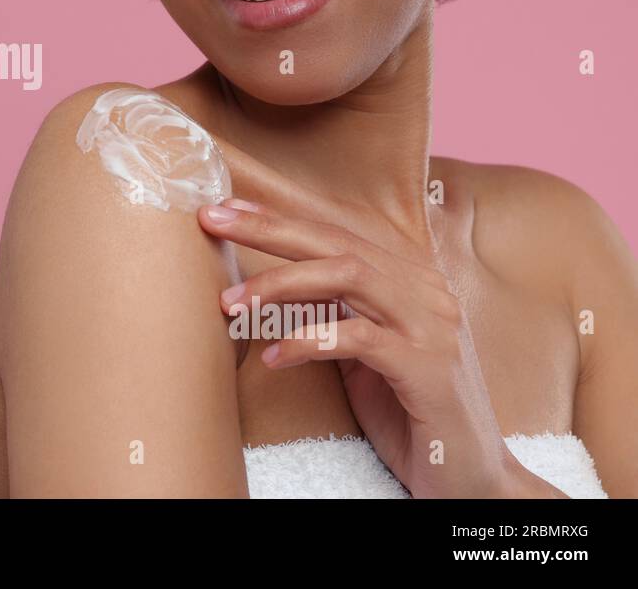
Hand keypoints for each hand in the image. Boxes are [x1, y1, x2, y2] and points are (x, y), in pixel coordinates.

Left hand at [198, 195, 528, 498]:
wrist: (471, 476)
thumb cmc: (407, 410)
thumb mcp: (361, 352)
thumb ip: (331, 311)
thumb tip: (271, 286)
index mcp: (410, 280)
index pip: (336, 234)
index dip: (278, 217)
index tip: (225, 208)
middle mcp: (426, 291)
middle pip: (337, 242)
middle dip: (269, 227)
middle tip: (212, 220)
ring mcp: (433, 327)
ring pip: (348, 276)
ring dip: (280, 283)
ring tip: (231, 302)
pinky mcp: (430, 369)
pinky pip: (360, 339)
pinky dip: (310, 340)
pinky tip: (274, 355)